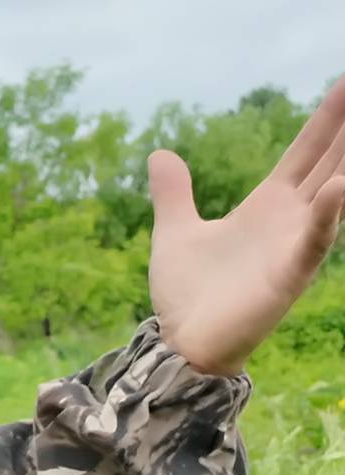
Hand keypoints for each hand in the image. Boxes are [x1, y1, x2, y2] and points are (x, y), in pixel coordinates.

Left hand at [148, 76, 344, 375]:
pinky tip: (337, 187)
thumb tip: (160, 153)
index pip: (305, 151)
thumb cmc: (187, 294)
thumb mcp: (175, 231)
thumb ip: (173, 193)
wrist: (182, 342)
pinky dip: (326, 216)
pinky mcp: (288, 276)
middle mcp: (289, 219)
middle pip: (329, 161)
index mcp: (267, 205)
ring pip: (333, 196)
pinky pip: (314, 242)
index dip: (327, 120)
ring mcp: (293, 246)